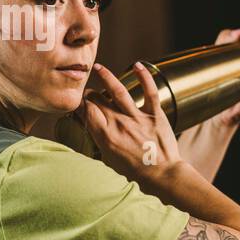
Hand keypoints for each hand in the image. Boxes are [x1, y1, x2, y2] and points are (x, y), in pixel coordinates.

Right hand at [78, 62, 180, 182]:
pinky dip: (143, 76)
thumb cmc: (135, 170)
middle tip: (88, 92)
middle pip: (98, 99)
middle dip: (89, 93)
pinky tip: (137, 65)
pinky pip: (149, 91)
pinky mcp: (155, 114)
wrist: (162, 174)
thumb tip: (91, 125)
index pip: (86, 110)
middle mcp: (119, 123)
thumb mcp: (108, 158)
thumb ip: (99, 139)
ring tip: (98, 68)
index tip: (78, 102)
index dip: (79, 103)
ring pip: (118, 90)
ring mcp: (137, 117)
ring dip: (106, 76)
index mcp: (105, 136)